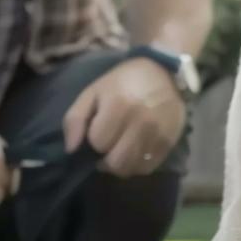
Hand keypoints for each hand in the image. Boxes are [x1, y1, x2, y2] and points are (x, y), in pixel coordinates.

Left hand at [63, 57, 185, 177]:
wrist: (163, 72)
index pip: (98, 143)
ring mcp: (158, 133)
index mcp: (119, 106)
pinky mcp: (169, 141)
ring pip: (132, 168)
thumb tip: (71, 149)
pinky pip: (148, 167)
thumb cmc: (123, 82)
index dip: (94, 139)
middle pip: (115, 162)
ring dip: (121, 164)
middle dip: (106, 159)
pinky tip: (135, 152)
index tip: (99, 130)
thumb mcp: (93, 92)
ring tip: (120, 151)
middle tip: (108, 147)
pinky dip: (137, 165)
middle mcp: (141, 122)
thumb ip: (75, 119)